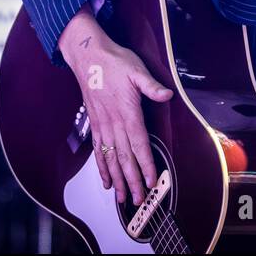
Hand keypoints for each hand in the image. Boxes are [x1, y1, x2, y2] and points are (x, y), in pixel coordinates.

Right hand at [58, 7, 173, 205]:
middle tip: (139, 199)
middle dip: (132, 180)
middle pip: (124, 158)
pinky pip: (98, 150)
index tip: (152, 181)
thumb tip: (167, 95)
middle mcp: (113, 123)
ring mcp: (102, 125)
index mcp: (127, 112)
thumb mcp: (137, 70)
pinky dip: (102, 167)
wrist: (87, 56)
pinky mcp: (95, 123)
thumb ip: (151, 86)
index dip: (146, 164)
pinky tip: (105, 180)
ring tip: (122, 198)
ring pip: (110, 158)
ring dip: (117, 179)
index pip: (139, 144)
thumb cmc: (115, 62)